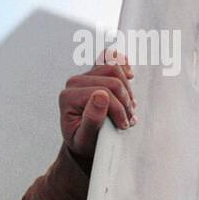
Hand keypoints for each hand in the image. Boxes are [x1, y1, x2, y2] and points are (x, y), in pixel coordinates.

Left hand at [59, 47, 136, 162]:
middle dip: (125, 100)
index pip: (104, 93)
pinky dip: (121, 62)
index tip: (124, 125)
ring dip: (127, 90)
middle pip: (111, 79)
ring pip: (114, 68)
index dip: (118, 109)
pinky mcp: (93, 72)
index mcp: (68, 97)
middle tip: (129, 119)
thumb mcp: (85, 140)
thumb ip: (91, 120)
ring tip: (129, 109)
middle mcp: (73, 82)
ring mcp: (84, 75)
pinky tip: (129, 75)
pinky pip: (109, 57)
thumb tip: (100, 95)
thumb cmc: (83, 142)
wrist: (83, 142)